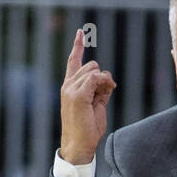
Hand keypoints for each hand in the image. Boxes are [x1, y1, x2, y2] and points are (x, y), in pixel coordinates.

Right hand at [59, 27, 116, 164]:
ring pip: (94, 71)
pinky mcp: (78, 95)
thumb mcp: (96, 106)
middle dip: (103, 76)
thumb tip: (108, 80)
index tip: (80, 32)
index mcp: (70, 87)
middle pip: (91, 66)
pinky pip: (95, 78)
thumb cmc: (87, 129)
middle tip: (107, 92)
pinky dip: (104, 82)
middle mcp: (68, 85)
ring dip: (105, 81)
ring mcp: (71, 89)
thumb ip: (100, 91)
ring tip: (105, 95)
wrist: (79, 145)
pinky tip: (108, 89)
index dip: (78, 46)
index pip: (73, 61)